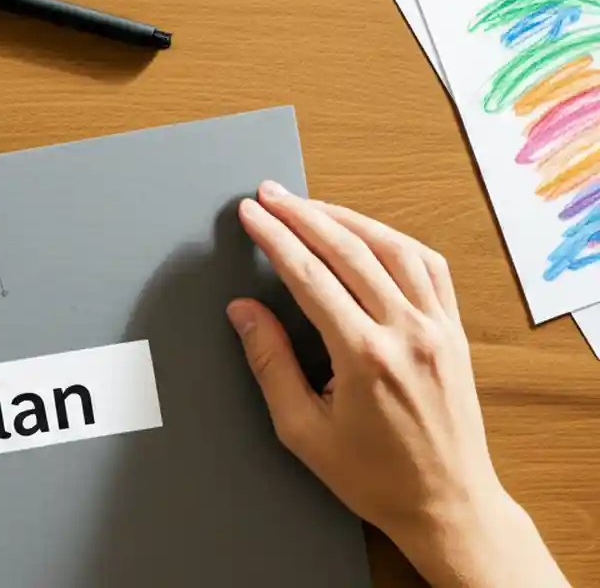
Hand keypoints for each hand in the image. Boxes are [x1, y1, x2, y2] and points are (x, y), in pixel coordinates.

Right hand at [228, 181, 567, 587]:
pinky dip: (394, 239)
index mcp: (365, 357)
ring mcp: (437, 328)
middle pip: (348, 250)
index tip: (250, 214)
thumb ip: (271, 363)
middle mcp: (407, 332)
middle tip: (269, 194)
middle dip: (302, 214)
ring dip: (347, 218)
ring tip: (310, 205)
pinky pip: (428, 266)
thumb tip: (243, 310)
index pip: (309, 276)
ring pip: (392, 247)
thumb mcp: (303, 430)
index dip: (274, 238)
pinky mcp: (453, 331)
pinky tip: (369, 232)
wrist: (447, 504)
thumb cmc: (373, 477)